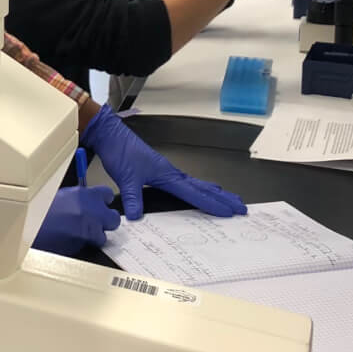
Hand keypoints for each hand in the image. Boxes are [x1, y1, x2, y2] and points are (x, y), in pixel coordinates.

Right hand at [33, 185, 120, 254]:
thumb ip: (75, 199)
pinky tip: (71, 240)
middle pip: (113, 218)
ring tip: (79, 233)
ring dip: (94, 236)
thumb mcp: (57, 197)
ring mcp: (89, 231)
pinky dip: (83, 245)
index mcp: (84, 195)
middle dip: (106, 221)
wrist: (29, 231)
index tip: (102, 202)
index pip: (107, 194)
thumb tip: (82, 202)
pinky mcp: (84, 246)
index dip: (104, 200)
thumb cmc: (38, 213)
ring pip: (103, 236)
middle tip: (97, 221)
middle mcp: (91, 212)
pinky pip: (89, 246)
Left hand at [80, 105, 246, 219]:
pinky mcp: (159, 169)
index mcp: (167, 175)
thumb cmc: (120, 151)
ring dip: (212, 192)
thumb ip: (133, 198)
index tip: (229, 212)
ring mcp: (166, 170)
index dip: (212, 204)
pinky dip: (197, 187)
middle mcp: (171, 172)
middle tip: (241, 206)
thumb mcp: (125, 177)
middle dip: (222, 198)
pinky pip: (184, 182)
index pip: (194, 193)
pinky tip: (196, 189)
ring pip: (196, 183)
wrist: (111, 135)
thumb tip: (137, 217)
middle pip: (202, 187)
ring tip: (227, 198)